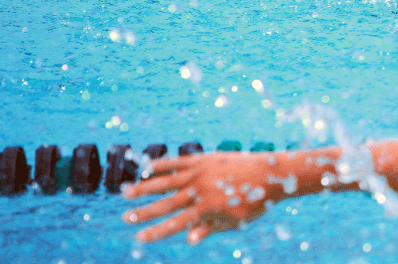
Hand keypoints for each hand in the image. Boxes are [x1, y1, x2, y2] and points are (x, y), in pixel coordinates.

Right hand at [122, 153, 279, 244]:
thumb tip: (189, 239)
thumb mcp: (234, 220)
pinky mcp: (205, 159)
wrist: (272, 173)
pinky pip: (179, 162)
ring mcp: (201, 172)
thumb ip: (210, 228)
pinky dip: (162, 165)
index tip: (139, 238)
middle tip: (125, 218)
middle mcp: (201, 190)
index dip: (156, 232)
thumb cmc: (255, 201)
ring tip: (125, 192)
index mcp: (208, 209)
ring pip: (166, 181)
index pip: (176, 224)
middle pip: (166, 204)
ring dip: (144, 188)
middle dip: (144, 212)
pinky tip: (147, 168)